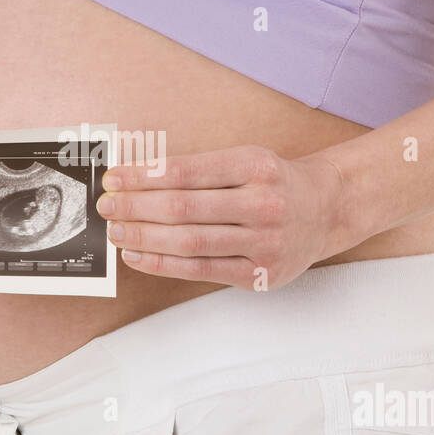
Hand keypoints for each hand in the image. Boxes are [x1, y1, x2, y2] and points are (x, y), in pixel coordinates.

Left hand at [96, 144, 352, 289]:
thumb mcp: (245, 160)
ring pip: (189, 242)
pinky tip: (139, 255)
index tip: (113, 179)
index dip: (142, 177)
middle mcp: (262, 203)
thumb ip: (198, 170)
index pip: (185, 172)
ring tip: (116, 231)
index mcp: (254, 166)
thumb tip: (137, 181)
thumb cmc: (274, 183)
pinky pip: (201, 270)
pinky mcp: (260, 273)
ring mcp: (264, 242)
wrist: (326, 209)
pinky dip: (164, 264)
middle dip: (135, 207)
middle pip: (183, 208)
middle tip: (106, 206)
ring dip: (144, 237)